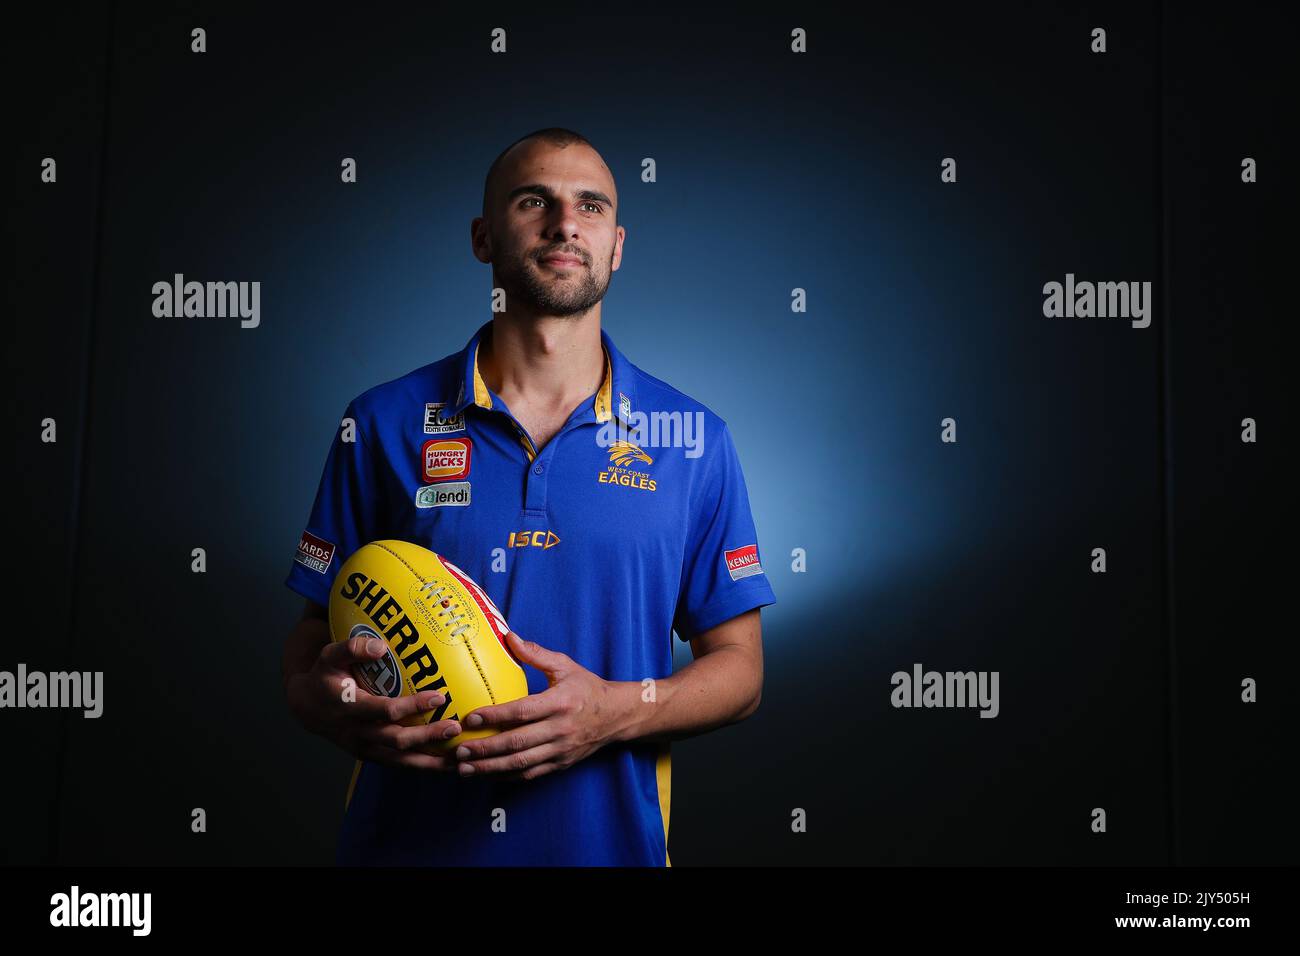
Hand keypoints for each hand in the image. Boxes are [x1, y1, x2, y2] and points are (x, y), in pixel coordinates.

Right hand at [287, 633, 464, 770]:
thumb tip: (381, 647)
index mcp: (349, 708)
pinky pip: (397, 764)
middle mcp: (357, 733)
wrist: (305, 707)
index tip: (439, 695)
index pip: (385, 711)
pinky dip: (420, 767)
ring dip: (428, 761)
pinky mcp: (369, 756)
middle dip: (427, 736)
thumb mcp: (330, 656)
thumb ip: (353, 648)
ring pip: (399, 760)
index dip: (413, 706)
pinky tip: (444, 764)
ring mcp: (362, 748)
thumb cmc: (325, 676)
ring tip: (458, 759)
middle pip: (397, 740)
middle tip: (455, 728)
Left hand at [452, 631, 629, 781]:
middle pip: (516, 743)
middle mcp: (559, 729)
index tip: (470, 718)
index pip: (521, 712)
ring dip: (490, 768)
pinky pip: (530, 774)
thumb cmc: (587, 688)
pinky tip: (487, 774)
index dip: (494, 716)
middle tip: (458, 750)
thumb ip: (536, 653)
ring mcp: (560, 750)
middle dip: (485, 748)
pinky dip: (507, 776)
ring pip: (520, 763)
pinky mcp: (560, 764)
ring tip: (465, 768)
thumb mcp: (565, 666)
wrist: (616, 716)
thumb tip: (509, 637)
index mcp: (559, 703)